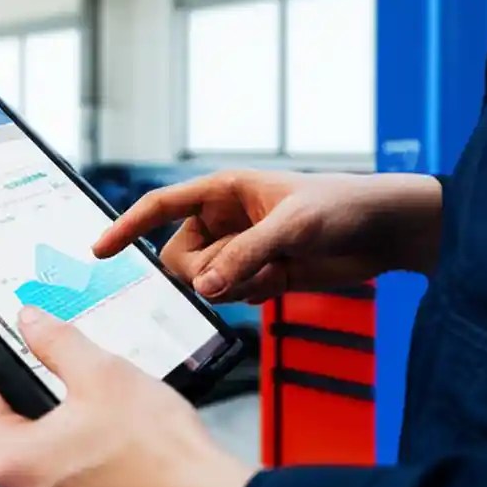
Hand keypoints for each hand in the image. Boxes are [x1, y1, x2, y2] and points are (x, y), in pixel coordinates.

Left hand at [0, 307, 255, 486]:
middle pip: (19, 438)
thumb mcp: (103, 373)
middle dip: (47, 411)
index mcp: (10, 464)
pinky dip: (92, 479)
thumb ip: (57, 342)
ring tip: (113, 427)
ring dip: (71, 446)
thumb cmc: (159, 455)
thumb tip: (31, 324)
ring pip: (49, 470)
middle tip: (86, 392)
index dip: (11, 372)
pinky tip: (125, 460)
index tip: (30, 360)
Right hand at [91, 171, 442, 302]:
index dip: (127, 227)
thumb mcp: (292, 227)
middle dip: (203, 270)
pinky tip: (282, 280)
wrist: (386, 232)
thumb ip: (245, 256)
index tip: (100, 251)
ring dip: (234, 285)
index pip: (160, 207)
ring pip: (202, 281)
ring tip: (275, 271)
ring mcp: (239, 250)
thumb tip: (204, 285)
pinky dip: (251, 295)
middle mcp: (223, 221)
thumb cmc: (342, 207)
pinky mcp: (257, 275)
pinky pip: (229, 296)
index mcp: (222, 190)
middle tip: (240, 269)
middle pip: (177, 257)